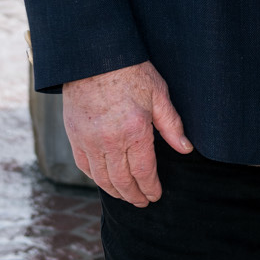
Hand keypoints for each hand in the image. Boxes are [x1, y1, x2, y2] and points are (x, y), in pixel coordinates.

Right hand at [60, 61, 191, 206]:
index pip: (144, 172)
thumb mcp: (158, 94)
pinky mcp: (74, 136)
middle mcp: (110, 141)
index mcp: (135, 131)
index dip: (151, 188)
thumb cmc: (130, 71)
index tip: (156, 195)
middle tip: (142, 202)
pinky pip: (84, 166)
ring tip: (126, 196)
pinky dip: (96, 178)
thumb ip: (172, 125)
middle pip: (123, 181)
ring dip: (116, 192)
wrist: (94, 56)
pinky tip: (105, 181)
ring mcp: (89, 140)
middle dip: (134, 196)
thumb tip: (185, 149)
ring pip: (102, 178)